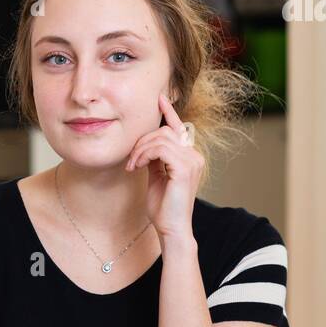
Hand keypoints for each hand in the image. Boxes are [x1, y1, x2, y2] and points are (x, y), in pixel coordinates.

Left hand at [125, 93, 202, 241]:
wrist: (171, 228)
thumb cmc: (163, 206)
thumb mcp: (156, 176)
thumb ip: (154, 158)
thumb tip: (145, 144)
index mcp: (189, 156)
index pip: (179, 128)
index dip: (169, 112)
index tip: (159, 98)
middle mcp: (194, 155)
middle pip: (164, 131)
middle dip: (142, 142)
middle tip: (131, 161)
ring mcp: (192, 161)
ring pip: (160, 138)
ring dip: (140, 149)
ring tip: (133, 165)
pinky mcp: (184, 168)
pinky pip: (160, 148)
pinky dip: (144, 154)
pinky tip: (137, 167)